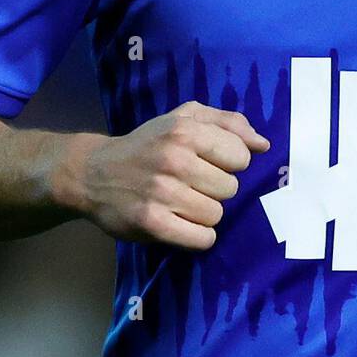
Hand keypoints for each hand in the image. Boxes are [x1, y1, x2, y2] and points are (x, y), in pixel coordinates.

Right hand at [65, 100, 269, 247]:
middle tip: (191, 185)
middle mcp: (174, 159)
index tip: (210, 164)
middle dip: (215, 189)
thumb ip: (227, 123)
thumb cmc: (147, 144)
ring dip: (204, 213)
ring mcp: (162, 192)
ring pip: (216, 215)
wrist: (92, 173)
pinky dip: (197, 236)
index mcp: (184, 130)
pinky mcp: (152, 223)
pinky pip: (202, 238)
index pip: (241, 156)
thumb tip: (263, 144)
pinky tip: (182, 224)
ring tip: (182, 204)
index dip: (230, 163)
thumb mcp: (183, 119)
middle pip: (230, 189)